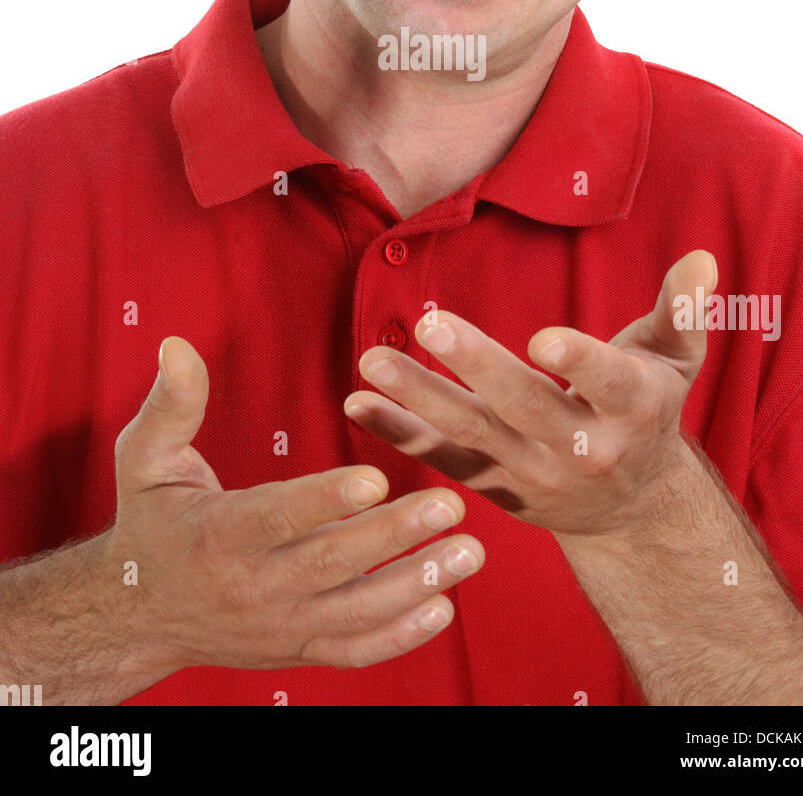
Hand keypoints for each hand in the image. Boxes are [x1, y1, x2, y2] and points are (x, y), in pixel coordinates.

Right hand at [107, 337, 483, 677]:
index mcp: (218, 535)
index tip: (376, 477)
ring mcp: (279, 625)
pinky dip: (401, 636)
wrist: (137, 615)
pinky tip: (446, 606)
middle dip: (395, 536)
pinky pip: (355, 650)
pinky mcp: (297, 648)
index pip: (278, 517)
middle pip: (332, 564)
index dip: (325, 500)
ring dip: (418, 584)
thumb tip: (178, 347)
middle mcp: (251, 587)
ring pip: (356, 612)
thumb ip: (171, 405)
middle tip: (451, 505)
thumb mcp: (143, 459)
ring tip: (470, 552)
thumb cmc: (150, 523)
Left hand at [345, 250, 715, 539]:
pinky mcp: (494, 486)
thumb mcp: (676, 362)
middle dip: (476, 365)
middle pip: (523, 405)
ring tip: (372, 360)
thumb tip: (700, 259)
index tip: (543, 339)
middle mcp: (581, 447)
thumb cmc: (649, 411)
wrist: (632, 509)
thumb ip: (683, 310)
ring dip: (417, 396)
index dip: (578, 362)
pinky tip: (356, 405)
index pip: (607, 382)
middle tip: (431, 322)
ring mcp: (532, 473)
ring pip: (470, 434)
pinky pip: (440, 460)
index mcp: (631, 407)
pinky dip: (397, 435)